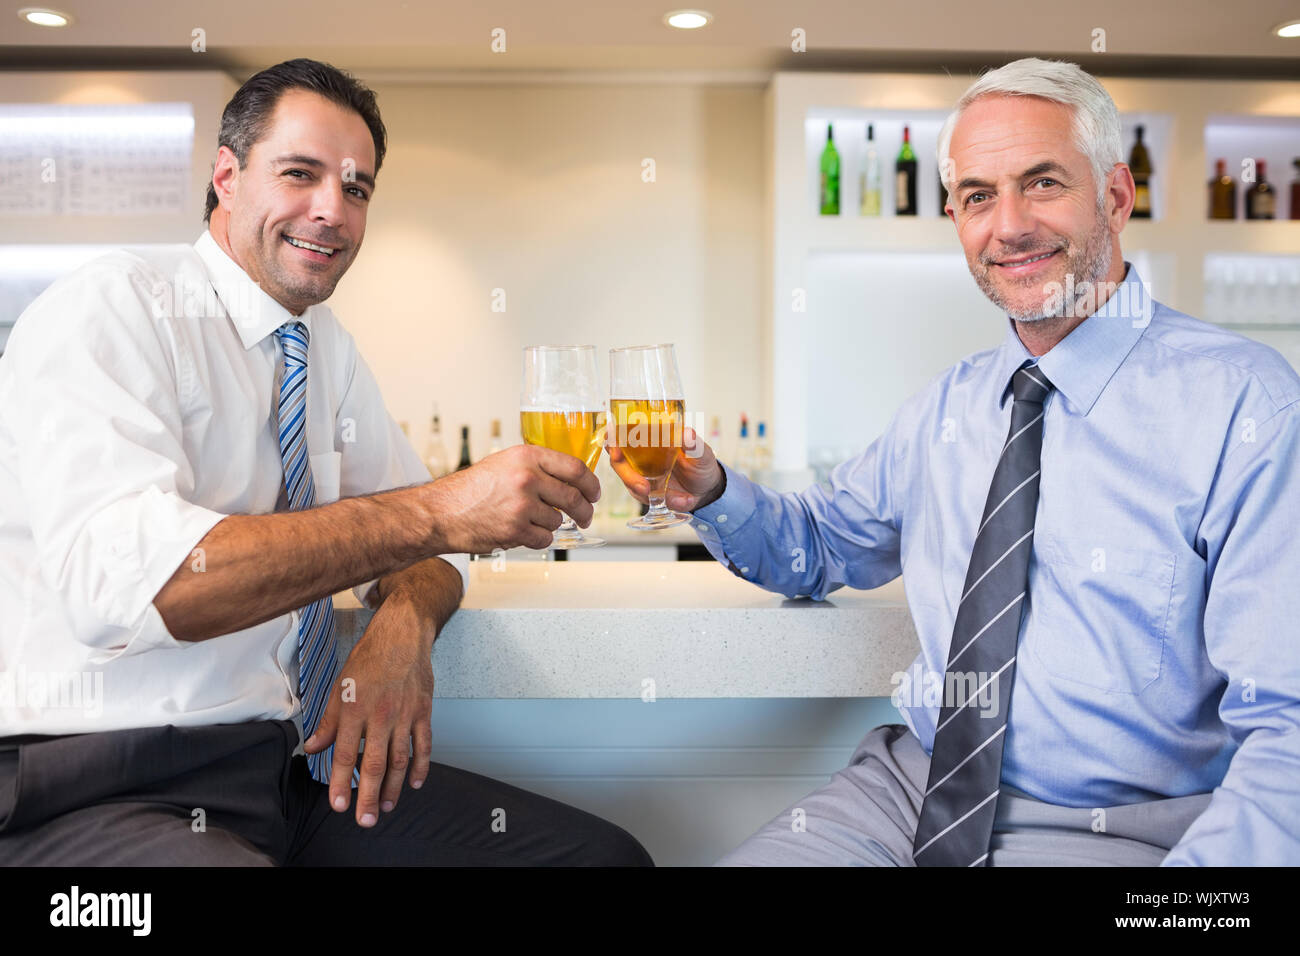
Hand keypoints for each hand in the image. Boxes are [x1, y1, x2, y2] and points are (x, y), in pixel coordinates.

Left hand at [304, 594, 436, 826]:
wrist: (402, 636)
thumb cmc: (368, 661)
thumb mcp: (339, 688)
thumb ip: (328, 722)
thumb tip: (312, 747)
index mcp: (354, 709)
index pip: (344, 753)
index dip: (340, 781)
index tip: (337, 804)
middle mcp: (380, 715)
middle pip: (374, 763)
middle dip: (368, 795)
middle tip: (365, 820)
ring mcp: (404, 715)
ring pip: (399, 759)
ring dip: (393, 787)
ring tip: (386, 807)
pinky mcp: (423, 712)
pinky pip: (423, 744)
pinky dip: (420, 766)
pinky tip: (413, 783)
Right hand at [421, 444, 600, 552]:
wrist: (442, 512)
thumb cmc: (471, 489)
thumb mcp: (504, 463)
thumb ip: (536, 467)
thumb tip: (570, 479)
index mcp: (527, 456)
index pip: (575, 468)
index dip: (591, 484)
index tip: (594, 493)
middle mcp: (527, 478)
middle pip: (574, 497)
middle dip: (584, 511)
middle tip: (584, 516)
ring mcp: (522, 505)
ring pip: (557, 520)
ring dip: (549, 524)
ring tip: (528, 520)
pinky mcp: (516, 530)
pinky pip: (544, 538)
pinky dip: (537, 538)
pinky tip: (520, 531)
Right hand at [606, 424, 724, 512]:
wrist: (706, 489)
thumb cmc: (700, 464)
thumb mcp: (701, 453)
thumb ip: (694, 444)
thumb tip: (687, 433)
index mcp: (648, 439)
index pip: (620, 434)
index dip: (612, 439)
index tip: (615, 449)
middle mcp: (639, 457)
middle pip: (618, 463)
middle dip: (628, 476)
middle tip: (645, 488)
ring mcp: (641, 476)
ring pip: (630, 484)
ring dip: (650, 494)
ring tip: (678, 498)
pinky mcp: (646, 493)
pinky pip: (648, 499)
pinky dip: (668, 501)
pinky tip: (684, 500)